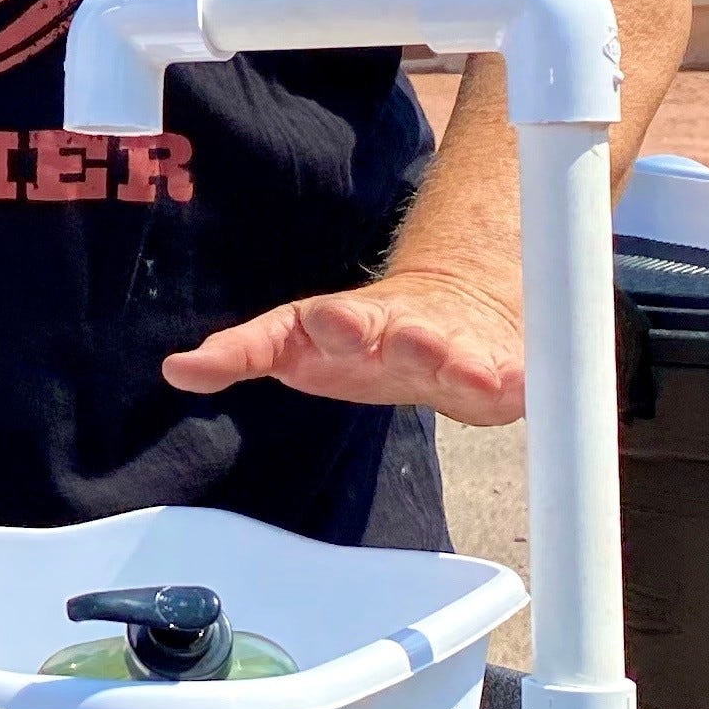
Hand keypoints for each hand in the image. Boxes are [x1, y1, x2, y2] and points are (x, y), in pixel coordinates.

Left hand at [160, 266, 523, 426]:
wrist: (452, 317)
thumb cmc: (360, 338)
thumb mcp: (293, 344)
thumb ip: (238, 354)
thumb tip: (174, 368)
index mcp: (353, 323)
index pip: (337, 318)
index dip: (332, 321)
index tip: (328, 321)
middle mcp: (407, 331)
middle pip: (409, 332)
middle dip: (413, 337)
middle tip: (418, 341)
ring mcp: (457, 351)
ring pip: (466, 357)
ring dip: (470, 365)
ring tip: (484, 377)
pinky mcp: (501, 376)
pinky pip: (517, 382)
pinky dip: (524, 385)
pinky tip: (534, 391)